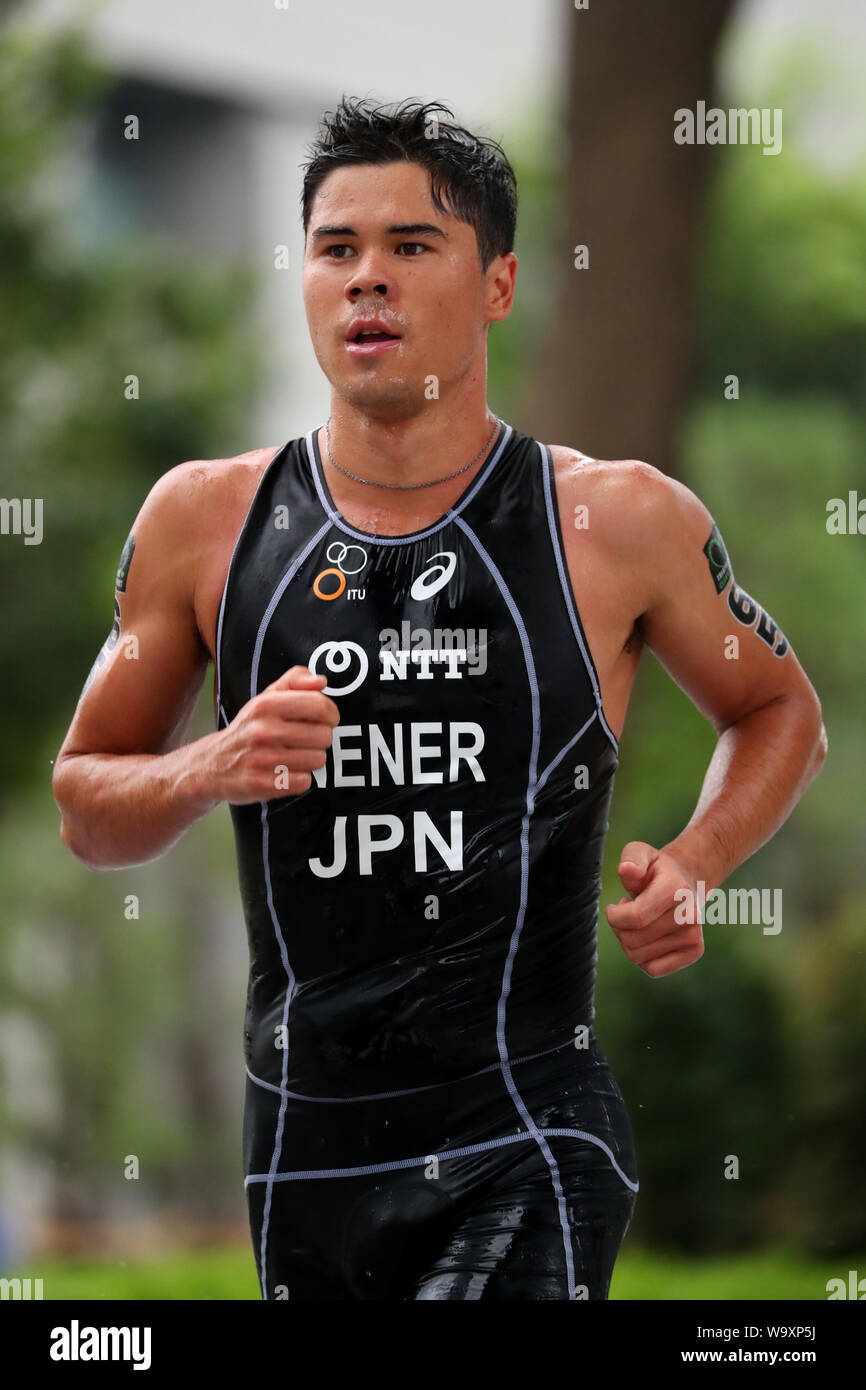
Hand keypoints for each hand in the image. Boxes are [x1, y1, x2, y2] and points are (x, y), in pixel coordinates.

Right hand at [203, 665, 339, 804]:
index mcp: (266, 705)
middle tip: (306, 739)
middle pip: (324, 736)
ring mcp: (262, 760)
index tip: (327, 718)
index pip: (319, 706)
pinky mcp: (262, 785)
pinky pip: (304, 782)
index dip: (331, 713)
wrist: (212, 765)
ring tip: (295, 755)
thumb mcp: (266, 698)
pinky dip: (299, 779)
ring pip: (317, 760)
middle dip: (320, 738)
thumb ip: (295, 681)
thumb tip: (321, 681)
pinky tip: (286, 772)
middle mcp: (263, 731)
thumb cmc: (249, 728)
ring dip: (311, 759)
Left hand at [605, 840, 704, 977]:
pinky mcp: (695, 951)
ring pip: (639, 957)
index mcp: (676, 890)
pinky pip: (653, 969)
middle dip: (619, 929)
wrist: (686, 882)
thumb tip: (628, 870)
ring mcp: (695, 935)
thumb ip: (632, 858)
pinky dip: (642, 957)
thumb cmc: (655, 869)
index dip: (614, 916)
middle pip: (633, 940)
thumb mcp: (640, 853)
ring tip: (639, 923)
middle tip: (627, 913)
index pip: (635, 918)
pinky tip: (647, 938)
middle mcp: (690, 915)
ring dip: (629, 942)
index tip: (615, 905)